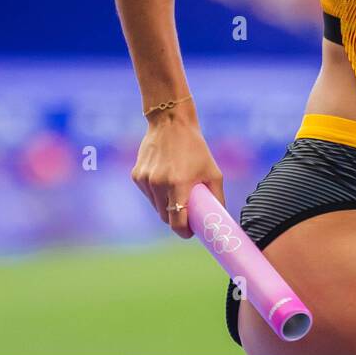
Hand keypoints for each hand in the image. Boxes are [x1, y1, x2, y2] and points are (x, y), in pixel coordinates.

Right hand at [130, 103, 225, 238]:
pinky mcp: (136, 175)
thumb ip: (216, 197)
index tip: (190, 232)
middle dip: (176, 219)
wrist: (171, 122)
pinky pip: (148, 195)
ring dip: (166, 206)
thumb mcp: (213, 171)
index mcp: (178, 184)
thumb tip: (219, 217)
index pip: (176, 222)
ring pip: (155, 207)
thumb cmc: (195, 148)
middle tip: (187, 212)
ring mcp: (145, 180)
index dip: (184, 232)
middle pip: (165, 217)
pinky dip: (157, 194)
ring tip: (177, 189)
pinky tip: (165, 178)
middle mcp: (158, 184)